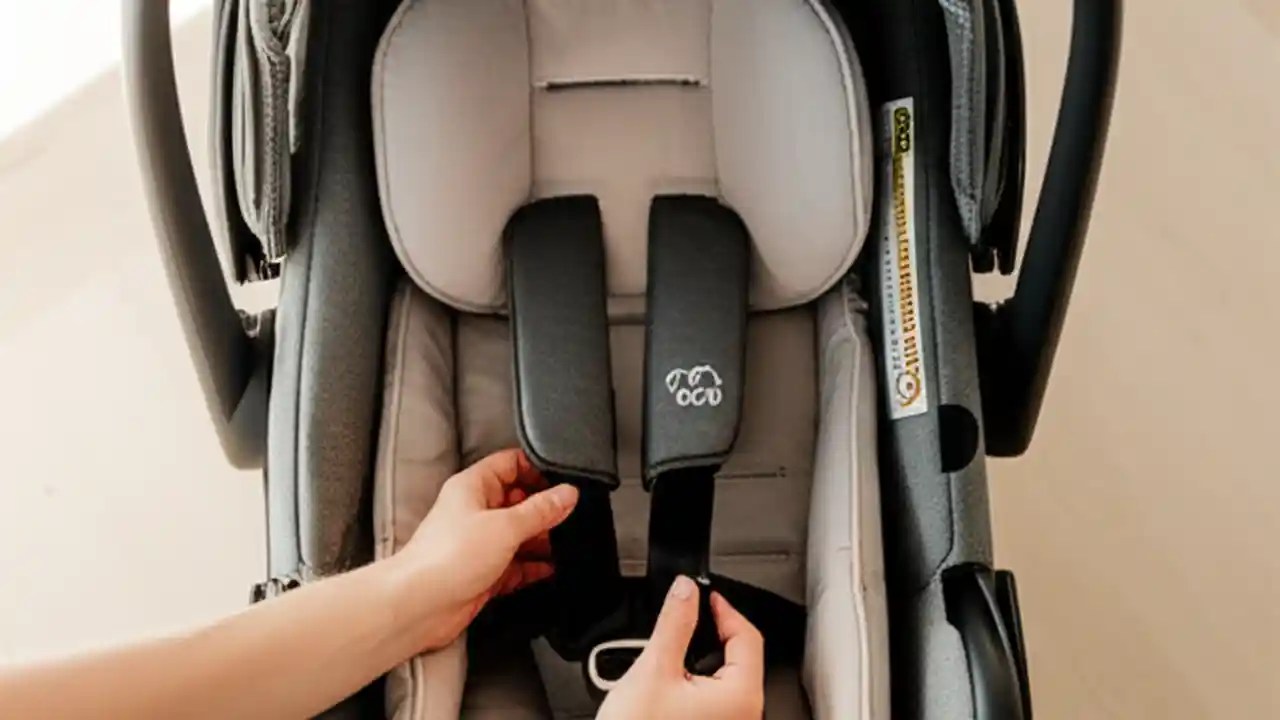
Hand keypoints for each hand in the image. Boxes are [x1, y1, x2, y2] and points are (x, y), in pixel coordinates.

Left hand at [388, 449, 579, 652]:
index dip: (536, 471)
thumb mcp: (505, 526)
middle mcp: (473, 512)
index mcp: (472, 487)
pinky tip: (548, 569)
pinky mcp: (481, 572)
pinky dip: (531, 567)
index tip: (561, 484)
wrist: (419, 604)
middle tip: (565, 518)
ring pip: (517, 534)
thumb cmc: (446, 558)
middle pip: (517, 500)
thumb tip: (567, 494)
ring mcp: (477, 543)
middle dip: (543, 510)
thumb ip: (540, 510)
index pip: (510, 463)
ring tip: (563, 544)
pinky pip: (513, 564)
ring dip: (539, 540)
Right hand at [597, 577, 765, 719]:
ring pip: (724, 681)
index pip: (749, 636)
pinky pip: (712, 703)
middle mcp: (743, 716)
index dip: (725, 609)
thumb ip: (674, 624)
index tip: (705, 596)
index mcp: (741, 697)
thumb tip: (686, 591)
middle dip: (710, 635)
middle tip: (685, 619)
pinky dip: (693, 686)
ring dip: (699, 661)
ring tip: (668, 656)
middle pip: (740, 658)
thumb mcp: (653, 671)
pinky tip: (666, 687)